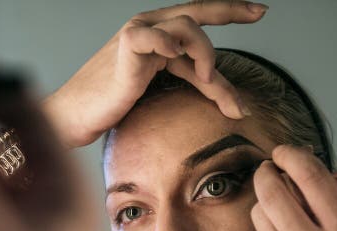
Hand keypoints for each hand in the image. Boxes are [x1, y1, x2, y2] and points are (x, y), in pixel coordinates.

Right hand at [44, 0, 268, 147]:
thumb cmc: (111, 105)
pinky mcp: (127, 45)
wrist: (75, 114)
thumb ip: (191, 80)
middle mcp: (150, 26)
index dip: (230, 12)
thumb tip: (229, 96)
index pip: (199, 18)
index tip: (258, 12)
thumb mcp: (161, 89)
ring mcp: (138, 32)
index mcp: (158, 34)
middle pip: (199, 10)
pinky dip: (170, 44)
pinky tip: (175, 54)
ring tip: (208, 78)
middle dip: (232, 10)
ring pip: (188, 26)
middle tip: (260, 12)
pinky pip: (156, 36)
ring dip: (206, 53)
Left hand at [249, 146, 336, 230]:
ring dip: (264, 206)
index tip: (283, 152)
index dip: (292, 157)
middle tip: (265, 170)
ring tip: (279, 217)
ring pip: (259, 213)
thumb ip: (333, 209)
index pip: (311, 177)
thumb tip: (311, 171)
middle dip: (265, 174)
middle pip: (273, 190)